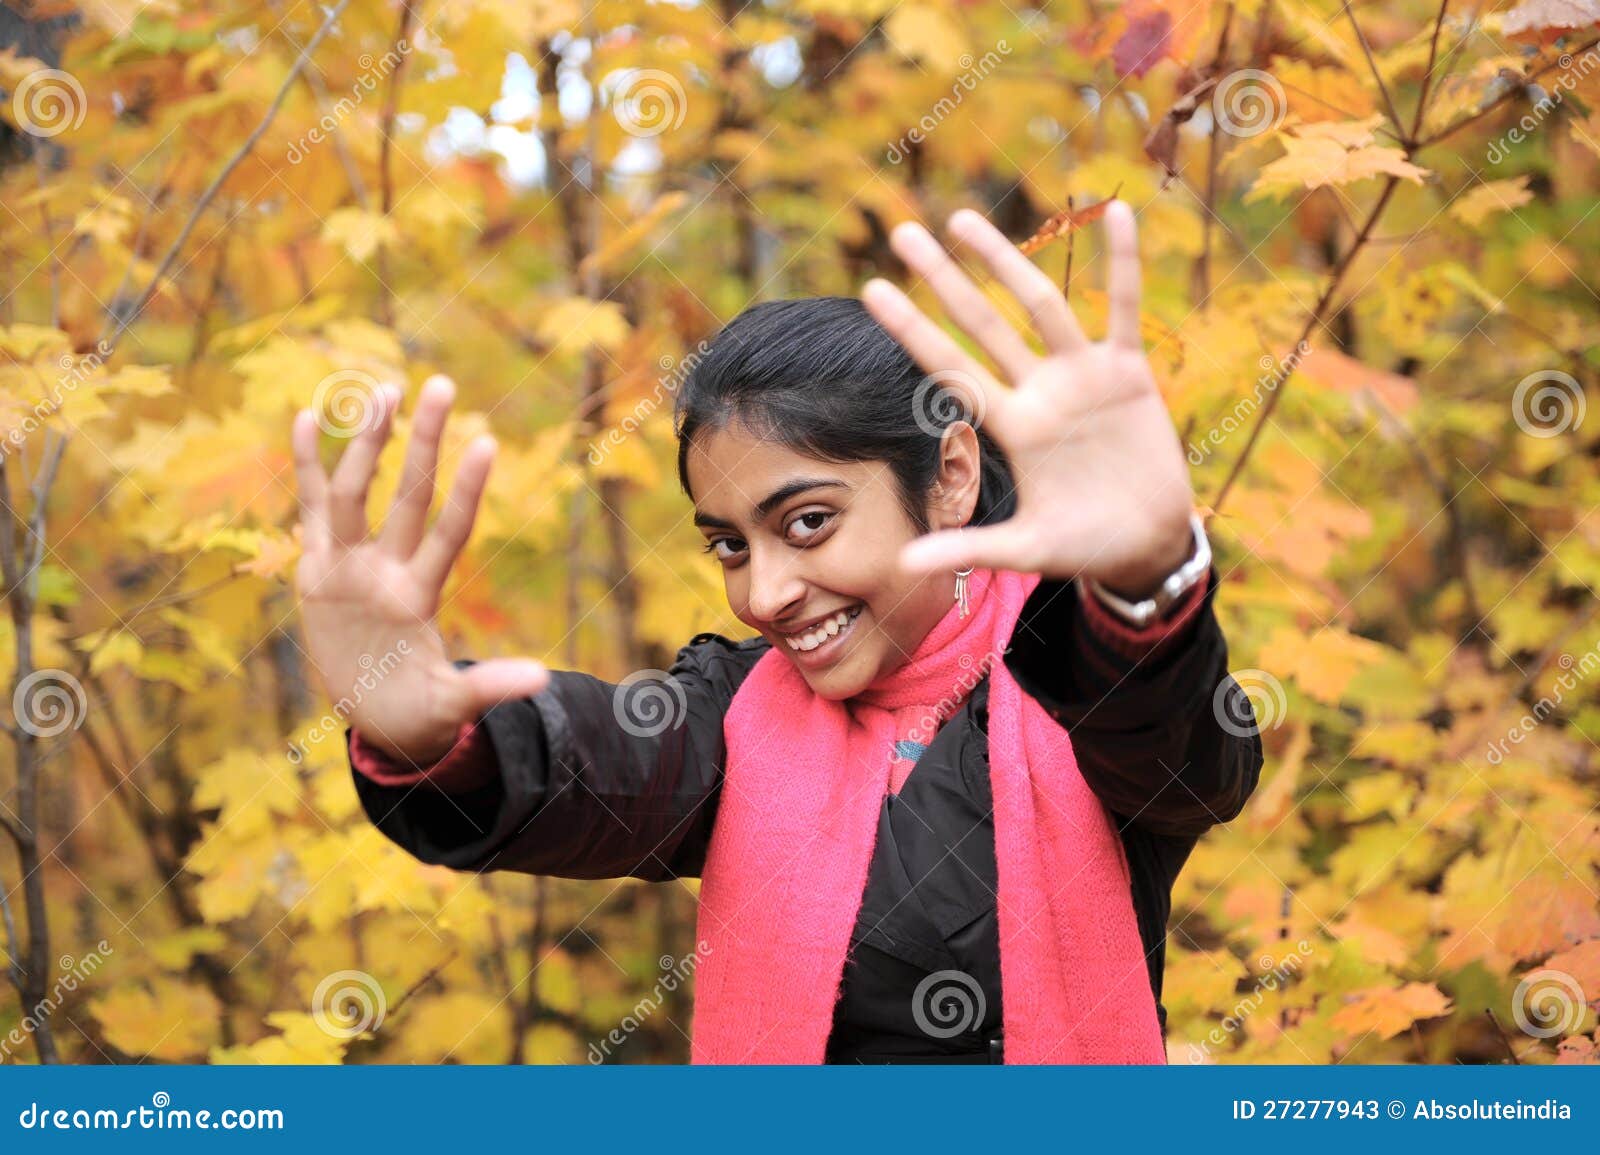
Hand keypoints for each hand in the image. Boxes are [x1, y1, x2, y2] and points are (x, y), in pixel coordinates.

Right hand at [291, 376, 548, 761]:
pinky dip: (309, 467)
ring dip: (367, 443)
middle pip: (406, 496)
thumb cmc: (420, 710)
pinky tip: (311, 417)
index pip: (448, 532)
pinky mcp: (317, 573)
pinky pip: (310, 512)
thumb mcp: (453, 705)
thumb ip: (489, 688)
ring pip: (355, 494)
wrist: (380, 716)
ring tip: (382, 389)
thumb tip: (544, 680)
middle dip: (421, 442)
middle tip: (440, 382)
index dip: (466, 492)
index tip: (487, 442)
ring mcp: (350, 568)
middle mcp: (386, 571)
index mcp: (418, 597)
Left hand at [861, 200, 1196, 597]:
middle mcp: (1039, 392)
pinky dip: (1123, 262)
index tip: (870, 290)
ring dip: (1006, 261)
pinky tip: (1116, 211)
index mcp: (1011, 427)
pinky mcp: (1130, 374)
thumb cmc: (1080, 545)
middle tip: (903, 232)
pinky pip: (1125, 309)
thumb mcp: (1024, 550)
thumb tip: (902, 567)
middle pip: (983, 324)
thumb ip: (968, 549)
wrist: (1145, 546)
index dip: (912, 332)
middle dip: (944, 280)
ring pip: (1042, 305)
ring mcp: (1082, 377)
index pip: (950, 370)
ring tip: (964, 219)